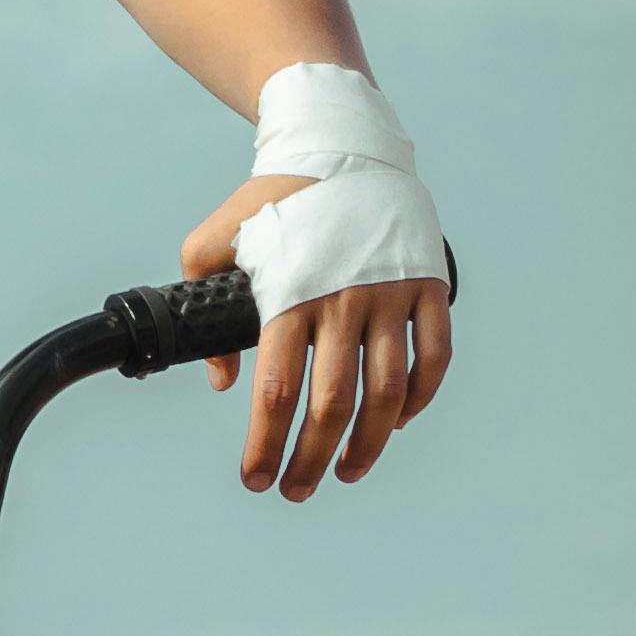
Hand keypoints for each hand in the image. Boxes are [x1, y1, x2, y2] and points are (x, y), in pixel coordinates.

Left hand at [182, 179, 453, 501]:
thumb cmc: (276, 197)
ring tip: (346, 473)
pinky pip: (434, 357)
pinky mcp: (429, 286)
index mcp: (292, 292)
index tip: (255, 479)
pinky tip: (396, 422)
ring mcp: (392, 294)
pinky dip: (420, 397)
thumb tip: (220, 379)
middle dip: (311, 459)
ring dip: (369, 444)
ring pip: (389, 391)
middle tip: (293, 491)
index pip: (276, 389)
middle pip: (333, 403)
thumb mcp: (219, 236)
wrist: (342, 144)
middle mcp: (344, 299)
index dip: (265, 444)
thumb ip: (201, 296)